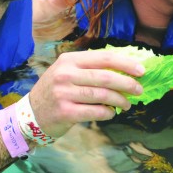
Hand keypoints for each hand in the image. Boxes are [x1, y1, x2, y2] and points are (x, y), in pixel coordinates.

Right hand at [28, 50, 144, 137]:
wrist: (31, 114)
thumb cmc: (56, 91)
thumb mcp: (67, 72)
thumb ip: (91, 69)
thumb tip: (125, 70)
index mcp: (69, 60)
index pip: (103, 58)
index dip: (125, 63)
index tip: (141, 70)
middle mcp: (65, 74)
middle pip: (105, 77)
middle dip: (127, 83)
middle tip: (139, 89)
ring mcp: (64, 93)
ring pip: (102, 95)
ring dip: (120, 100)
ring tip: (127, 104)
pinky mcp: (65, 112)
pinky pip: (95, 111)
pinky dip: (108, 113)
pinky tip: (111, 113)